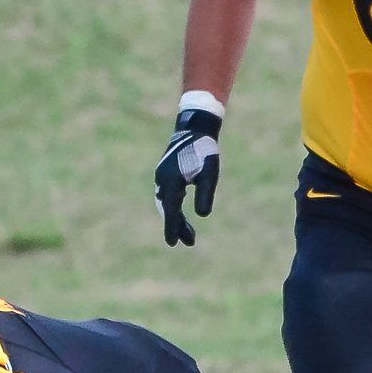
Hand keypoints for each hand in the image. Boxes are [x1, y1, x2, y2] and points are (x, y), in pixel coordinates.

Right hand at [154, 107, 221, 246]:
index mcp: (172, 181)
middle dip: (177, 227)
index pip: (171, 210)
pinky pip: (167, 196)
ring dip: (176, 219)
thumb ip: (204, 193)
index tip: (173, 243)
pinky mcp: (165, 174)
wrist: (194, 129)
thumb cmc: (204, 151)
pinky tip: (181, 215)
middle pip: (167, 210)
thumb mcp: (209, 173)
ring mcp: (162, 177)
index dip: (172, 227)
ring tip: (189, 234)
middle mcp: (163, 181)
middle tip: (188, 242)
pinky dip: (173, 208)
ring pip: (166, 204)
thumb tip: (203, 215)